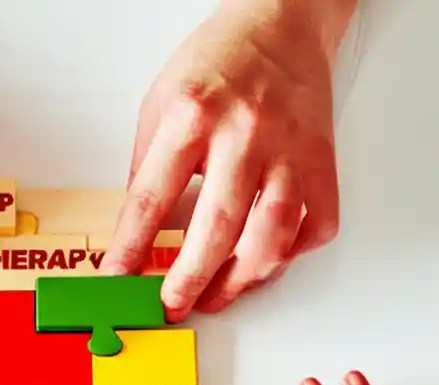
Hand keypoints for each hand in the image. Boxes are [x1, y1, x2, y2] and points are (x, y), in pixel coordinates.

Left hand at [105, 0, 355, 320]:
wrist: (282, 25)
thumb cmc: (220, 63)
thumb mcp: (160, 103)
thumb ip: (148, 167)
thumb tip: (138, 234)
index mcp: (192, 115)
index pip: (152, 197)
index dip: (131, 247)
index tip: (117, 279)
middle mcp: (245, 133)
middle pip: (216, 226)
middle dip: (190, 279)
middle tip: (172, 304)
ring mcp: (289, 150)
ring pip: (270, 236)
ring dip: (240, 279)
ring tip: (216, 296)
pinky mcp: (321, 161)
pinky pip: (313, 225)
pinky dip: (290, 254)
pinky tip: (264, 262)